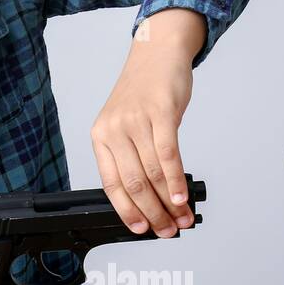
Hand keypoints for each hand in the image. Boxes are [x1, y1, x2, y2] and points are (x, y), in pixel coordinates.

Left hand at [89, 9, 202, 237]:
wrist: (156, 54)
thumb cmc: (142, 94)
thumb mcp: (125, 124)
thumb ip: (132, 156)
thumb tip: (152, 196)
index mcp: (100, 136)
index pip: (110, 183)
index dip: (126, 210)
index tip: (141, 229)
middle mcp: (113, 129)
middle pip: (133, 183)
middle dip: (152, 212)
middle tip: (168, 230)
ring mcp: (136, 120)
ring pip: (152, 173)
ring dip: (169, 201)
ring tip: (183, 217)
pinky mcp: (160, 113)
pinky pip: (167, 154)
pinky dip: (176, 180)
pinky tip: (183, 197)